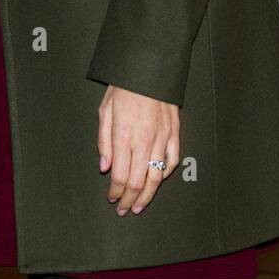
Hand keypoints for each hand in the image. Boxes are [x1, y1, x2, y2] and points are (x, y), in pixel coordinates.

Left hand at [98, 85, 179, 214]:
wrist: (148, 69)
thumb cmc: (123, 87)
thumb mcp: (105, 110)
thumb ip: (104, 141)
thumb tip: (105, 167)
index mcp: (124, 137)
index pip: (119, 176)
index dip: (115, 192)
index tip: (111, 199)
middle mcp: (144, 141)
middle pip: (137, 182)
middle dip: (129, 200)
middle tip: (124, 210)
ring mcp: (162, 139)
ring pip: (156, 177)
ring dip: (147, 195)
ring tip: (140, 206)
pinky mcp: (174, 134)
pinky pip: (172, 161)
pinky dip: (165, 174)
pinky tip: (157, 180)